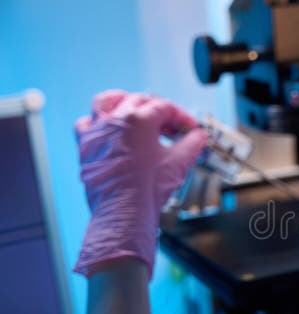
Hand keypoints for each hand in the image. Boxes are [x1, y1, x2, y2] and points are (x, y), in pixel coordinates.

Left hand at [74, 90, 207, 276]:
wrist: (124, 213)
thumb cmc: (147, 190)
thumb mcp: (179, 163)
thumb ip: (193, 144)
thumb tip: (198, 137)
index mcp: (138, 120)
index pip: (164, 107)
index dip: (181, 116)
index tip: (190, 128)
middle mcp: (115, 121)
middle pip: (139, 100)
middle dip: (158, 110)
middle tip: (171, 126)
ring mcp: (97, 132)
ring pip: (106, 102)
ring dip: (124, 102)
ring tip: (136, 112)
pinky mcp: (85, 147)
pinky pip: (85, 124)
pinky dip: (98, 123)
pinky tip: (110, 131)